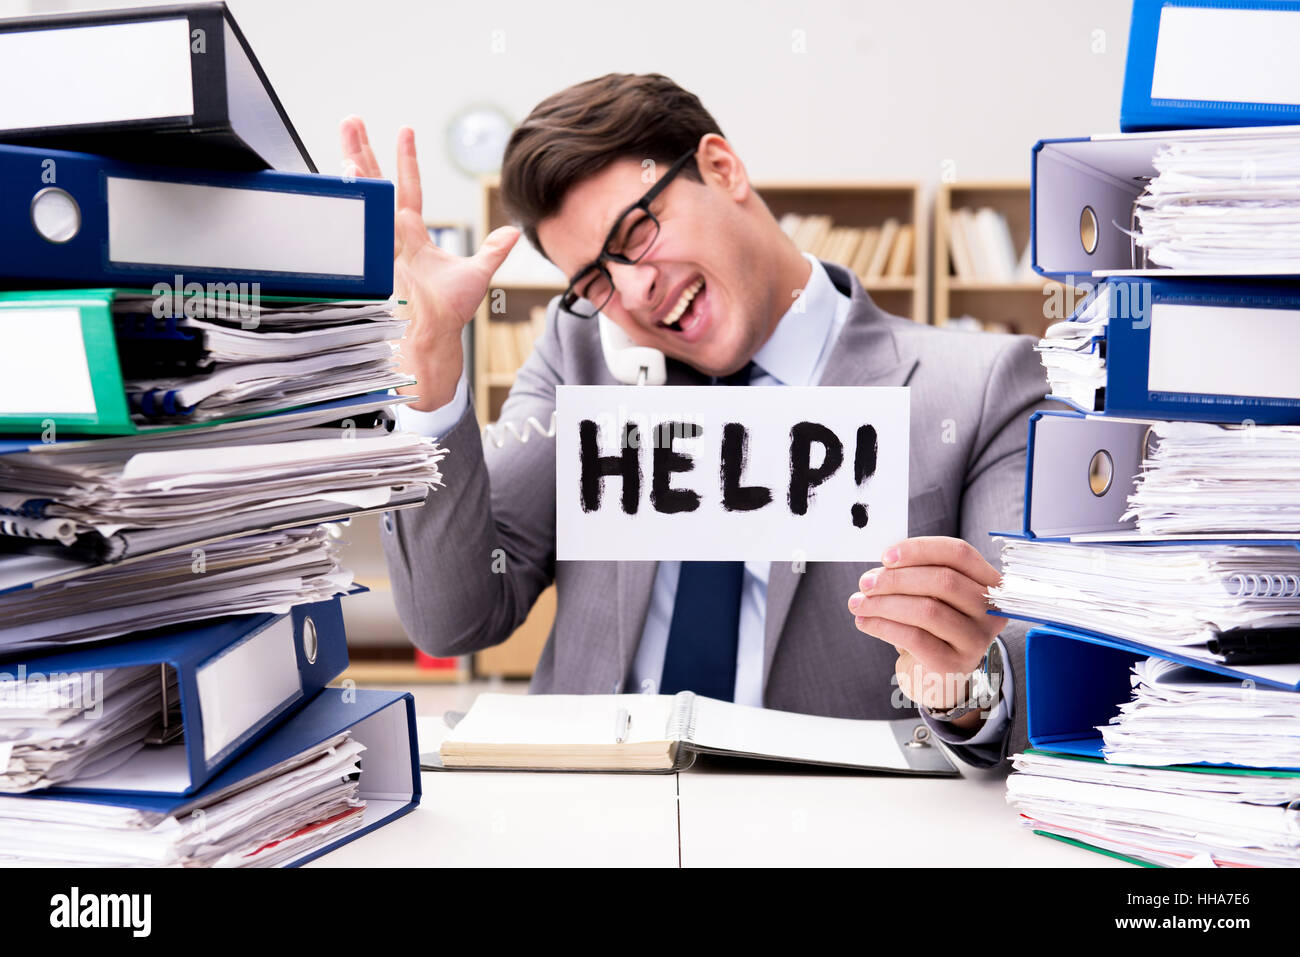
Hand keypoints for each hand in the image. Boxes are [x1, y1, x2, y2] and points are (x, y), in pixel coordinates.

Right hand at [339, 116, 519, 410]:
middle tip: (351, 120)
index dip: (406, 160)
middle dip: (364, 151)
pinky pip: (365, 223)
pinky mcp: (376, 257)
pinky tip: (348, 176)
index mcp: (413, 235)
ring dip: (354, 166)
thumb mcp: (476, 274)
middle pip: (376, 184)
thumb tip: (510, 232)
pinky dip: (357, 200)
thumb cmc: (450, 311)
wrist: (434, 336)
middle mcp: (394, 235)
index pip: (408, 188)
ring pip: (365, 197)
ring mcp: (382, 244)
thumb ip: (492, 251)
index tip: (404, 129)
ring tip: (346, 135)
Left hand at [846, 536, 1007, 724]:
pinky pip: (914, 637)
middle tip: (865, 583)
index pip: (959, 553)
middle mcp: (990, 611)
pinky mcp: (954, 663)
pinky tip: (864, 622)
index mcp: (989, 583)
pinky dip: (883, 626)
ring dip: (884, 603)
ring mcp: (977, 640)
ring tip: (859, 603)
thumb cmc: (931, 626)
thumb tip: (881, 568)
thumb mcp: (931, 594)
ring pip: (928, 610)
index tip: (885, 556)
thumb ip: (916, 574)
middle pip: (944, 580)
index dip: (919, 550)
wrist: (936, 674)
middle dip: (896, 579)